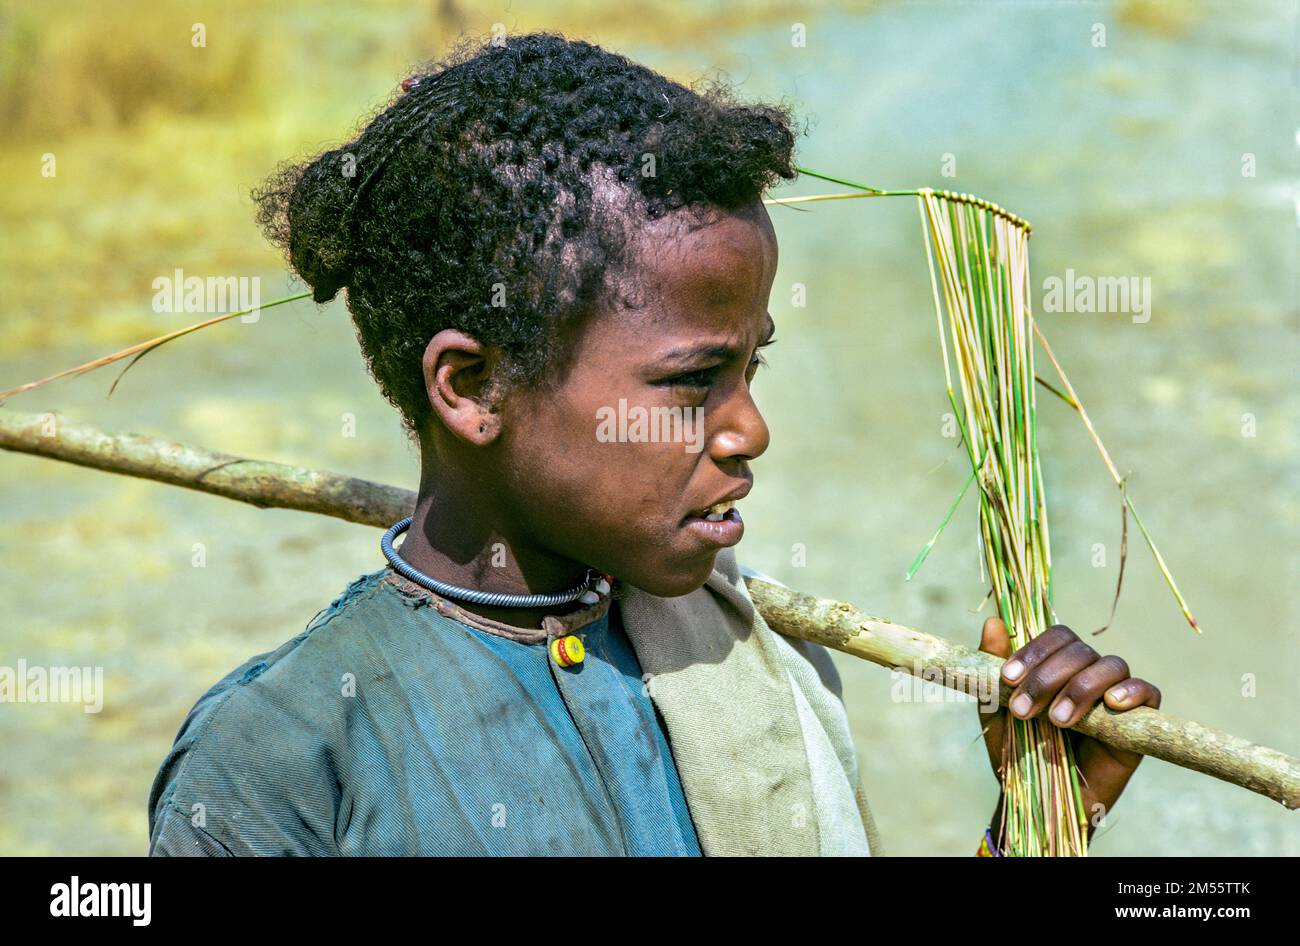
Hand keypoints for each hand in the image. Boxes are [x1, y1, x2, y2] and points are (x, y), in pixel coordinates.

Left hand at [978, 618, 1161, 838]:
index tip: (1007, 678)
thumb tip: (994, 621)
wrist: (1037, 799)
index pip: (1057, 636)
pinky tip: (1111, 704)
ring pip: (1111, 665)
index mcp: (1057, 665)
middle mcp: (1088, 674)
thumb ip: (992, 667)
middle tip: (1022, 711)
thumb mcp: (996, 709)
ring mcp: (1114, 696)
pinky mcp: (1140, 722)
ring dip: (1080, 688)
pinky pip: (1150, 692)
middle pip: (1079, 650)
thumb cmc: (1018, 750)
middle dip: (1046, 678)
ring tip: (1057, 721)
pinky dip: (1133, 690)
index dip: (1034, 651)